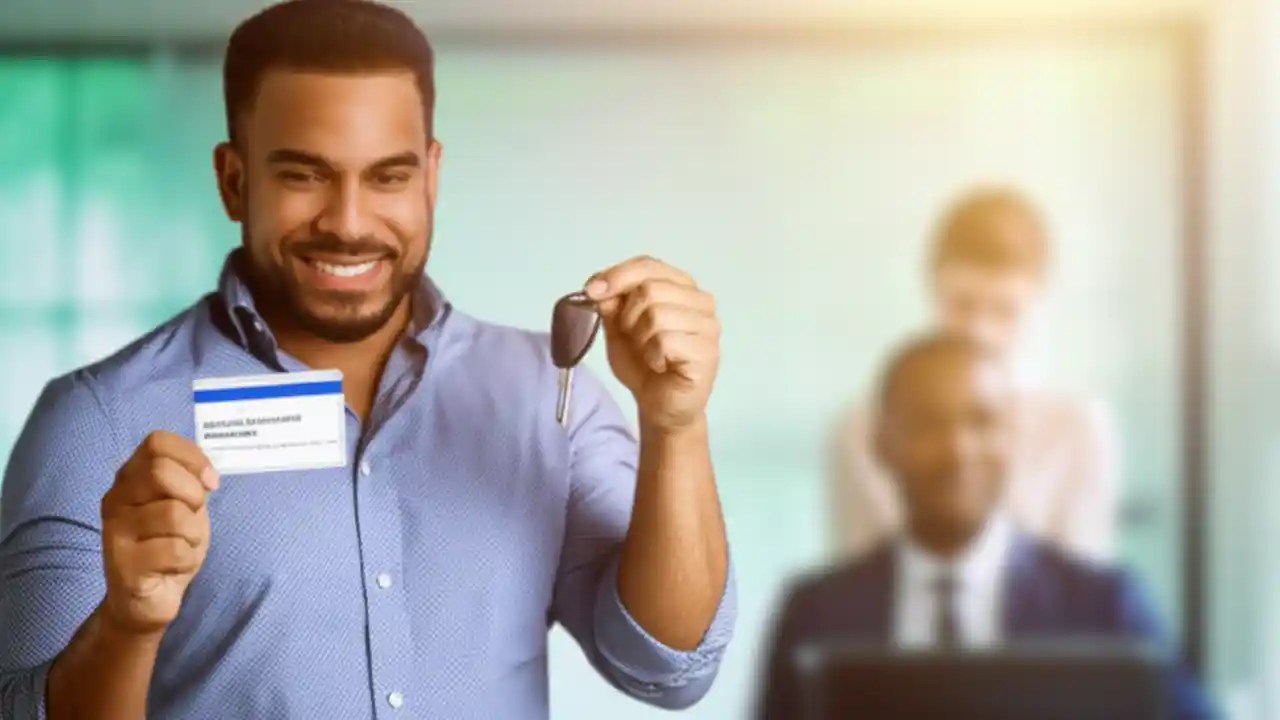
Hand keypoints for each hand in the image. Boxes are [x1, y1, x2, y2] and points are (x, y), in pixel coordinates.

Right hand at [100, 431, 217, 636]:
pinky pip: (175, 550)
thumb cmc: (169, 544)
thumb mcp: (186, 504)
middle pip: (161, 472)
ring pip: (173, 514)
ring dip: (194, 534)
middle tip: (192, 517)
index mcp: (131, 477)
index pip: (158, 442)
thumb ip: (190, 479)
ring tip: (182, 546)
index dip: (192, 457)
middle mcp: (115, 498)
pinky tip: (173, 567)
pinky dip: (187, 559)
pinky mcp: (122, 565)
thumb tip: (207, 476)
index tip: (209, 482)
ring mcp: (114, 531)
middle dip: (193, 495)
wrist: (146, 599)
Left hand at [585, 256, 719, 431]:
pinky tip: (661, 365)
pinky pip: (666, 341)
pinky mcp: (708, 352)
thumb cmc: (644, 365)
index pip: (648, 264)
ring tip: (649, 354)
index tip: (592, 291)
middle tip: (632, 337)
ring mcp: (708, 326)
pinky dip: (653, 355)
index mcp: (680, 287)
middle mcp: (701, 301)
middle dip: (628, 315)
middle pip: (650, 288)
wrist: (660, 406)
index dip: (617, 275)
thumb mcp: (618, 330)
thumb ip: (611, 305)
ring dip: (641, 338)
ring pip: (657, 314)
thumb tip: (600, 287)